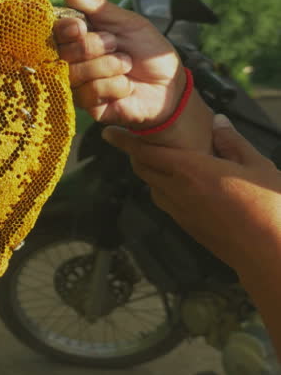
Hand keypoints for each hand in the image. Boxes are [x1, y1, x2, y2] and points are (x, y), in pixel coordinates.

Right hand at [54, 0, 187, 129]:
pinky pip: (89, 93)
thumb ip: (96, 6)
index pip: (55, 31)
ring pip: (76, 73)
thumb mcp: (126, 21)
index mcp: (78, 37)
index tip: (81, 27)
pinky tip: (125, 86)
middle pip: (63, 52)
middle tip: (116, 45)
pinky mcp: (87, 105)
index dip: (65, 30)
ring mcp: (78, 84)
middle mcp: (72, 60)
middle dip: (93, 47)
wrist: (168, 81)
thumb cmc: (147, 48)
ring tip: (126, 65)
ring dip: (108, 66)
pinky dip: (115, 86)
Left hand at [101, 114, 280, 272]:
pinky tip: (178, 182)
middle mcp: (177, 191)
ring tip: (159, 157)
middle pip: (143, 168)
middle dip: (136, 153)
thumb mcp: (257, 165)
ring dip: (149, 170)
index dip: (124, 141)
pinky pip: (163, 200)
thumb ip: (232, 142)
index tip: (108, 133)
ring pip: (151, 185)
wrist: (269, 253)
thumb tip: (217, 121)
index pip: (146, 151)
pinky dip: (161, 187)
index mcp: (192, 171)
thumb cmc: (269, 205)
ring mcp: (179, 211)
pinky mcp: (185, 225)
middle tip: (137, 140)